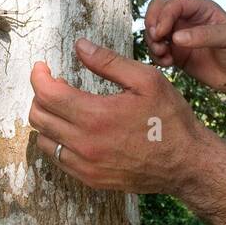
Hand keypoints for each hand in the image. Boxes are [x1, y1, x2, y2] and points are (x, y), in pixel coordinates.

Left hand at [28, 38, 216, 197]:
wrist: (187, 164)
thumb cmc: (170, 119)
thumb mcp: (146, 80)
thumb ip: (109, 62)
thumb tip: (80, 45)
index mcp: (96, 116)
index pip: (47, 94)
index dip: (38, 76)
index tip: (42, 67)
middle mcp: (85, 144)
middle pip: (38, 116)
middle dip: (40, 95)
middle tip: (53, 84)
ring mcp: (86, 165)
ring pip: (44, 140)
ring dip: (47, 119)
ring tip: (62, 106)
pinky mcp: (90, 179)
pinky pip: (58, 159)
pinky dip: (56, 140)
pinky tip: (71, 129)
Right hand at [144, 0, 225, 94]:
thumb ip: (205, 35)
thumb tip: (176, 38)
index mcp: (199, 9)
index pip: (172, 5)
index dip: (162, 16)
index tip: (161, 34)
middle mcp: (186, 20)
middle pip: (157, 12)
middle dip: (151, 26)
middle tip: (158, 42)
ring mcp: (180, 37)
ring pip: (153, 32)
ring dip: (152, 43)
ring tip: (164, 56)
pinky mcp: (177, 54)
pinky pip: (157, 51)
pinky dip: (156, 56)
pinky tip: (168, 64)